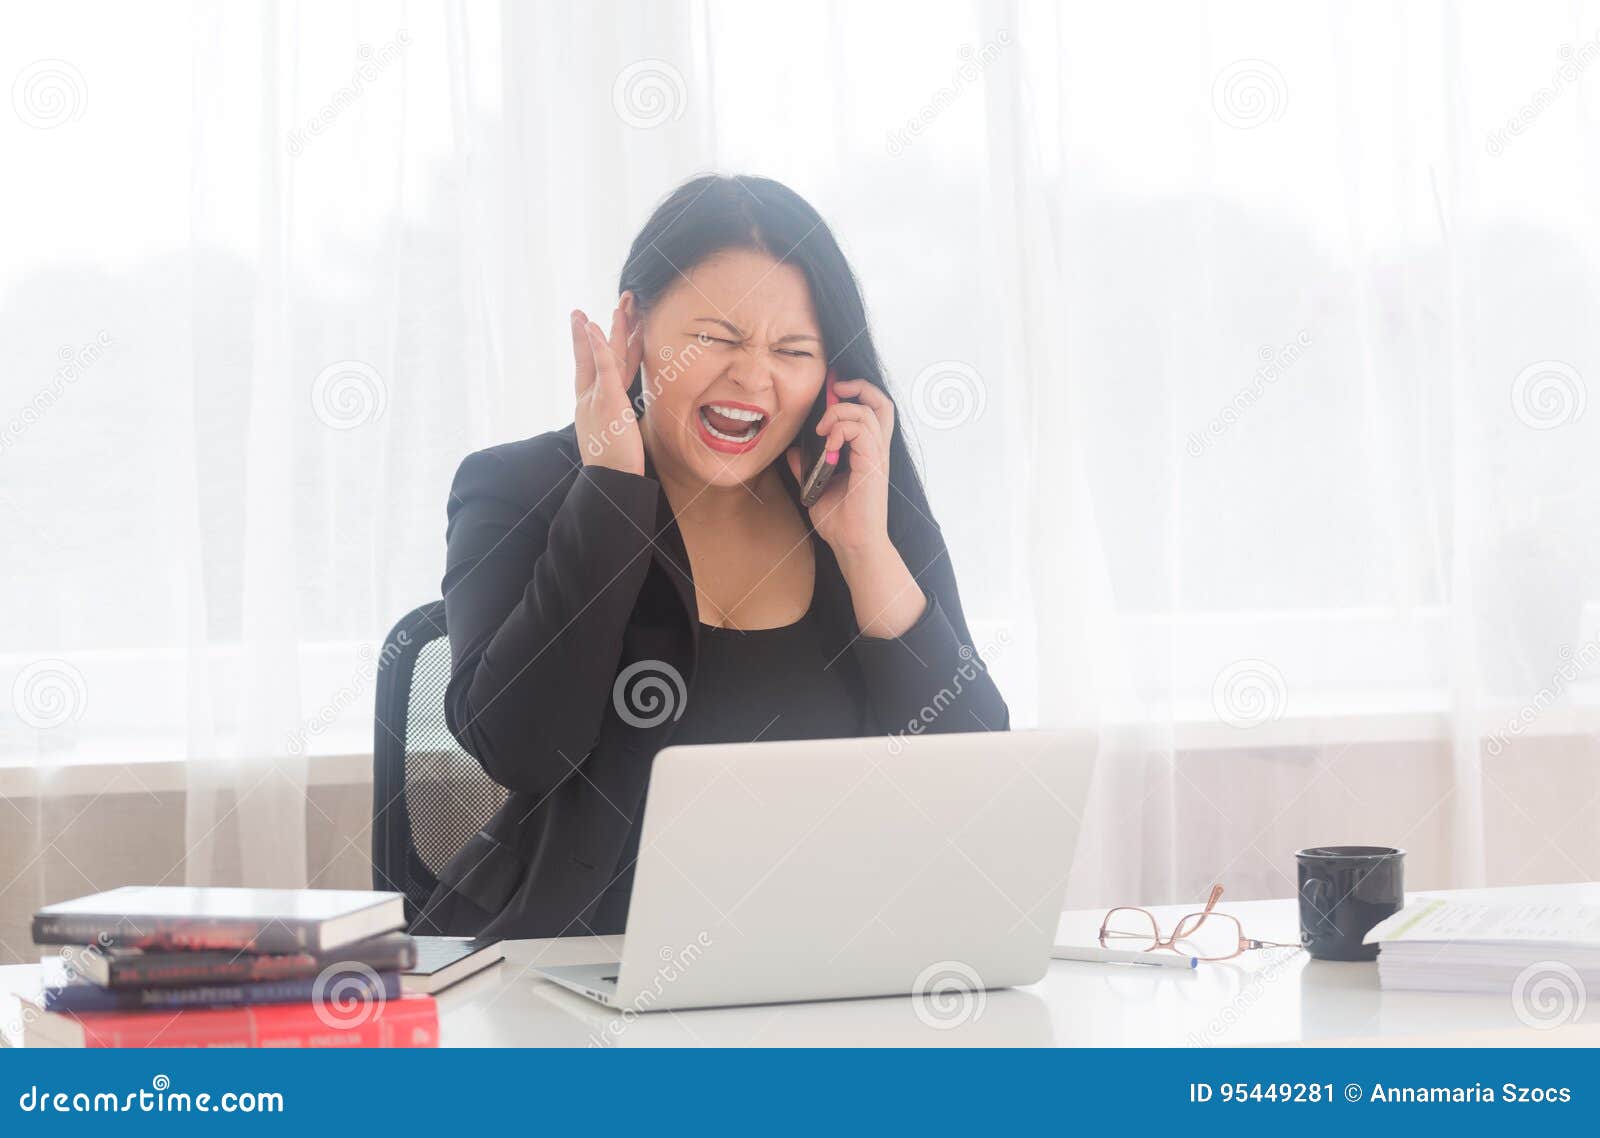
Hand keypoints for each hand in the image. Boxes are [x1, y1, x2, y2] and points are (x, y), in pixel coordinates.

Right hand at [573, 300, 644, 475]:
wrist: (611, 481)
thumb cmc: (615, 465)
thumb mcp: (612, 437)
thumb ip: (614, 420)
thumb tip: (620, 419)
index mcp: (590, 406)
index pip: (595, 371)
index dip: (593, 349)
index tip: (592, 329)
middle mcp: (588, 399)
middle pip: (592, 358)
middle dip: (591, 332)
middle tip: (583, 311)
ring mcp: (596, 398)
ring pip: (601, 356)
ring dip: (604, 329)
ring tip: (607, 306)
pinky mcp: (607, 400)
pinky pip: (604, 367)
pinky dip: (597, 346)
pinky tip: (594, 326)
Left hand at [786, 378, 894, 556]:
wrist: (852, 544)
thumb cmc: (840, 521)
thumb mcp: (816, 487)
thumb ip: (807, 467)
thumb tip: (793, 452)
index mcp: (866, 452)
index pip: (872, 409)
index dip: (855, 392)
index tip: (832, 389)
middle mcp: (876, 450)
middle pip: (882, 402)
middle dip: (858, 386)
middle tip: (835, 390)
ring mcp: (876, 456)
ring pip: (868, 411)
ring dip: (840, 411)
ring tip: (823, 429)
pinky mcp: (873, 464)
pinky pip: (861, 429)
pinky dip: (842, 428)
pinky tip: (828, 443)